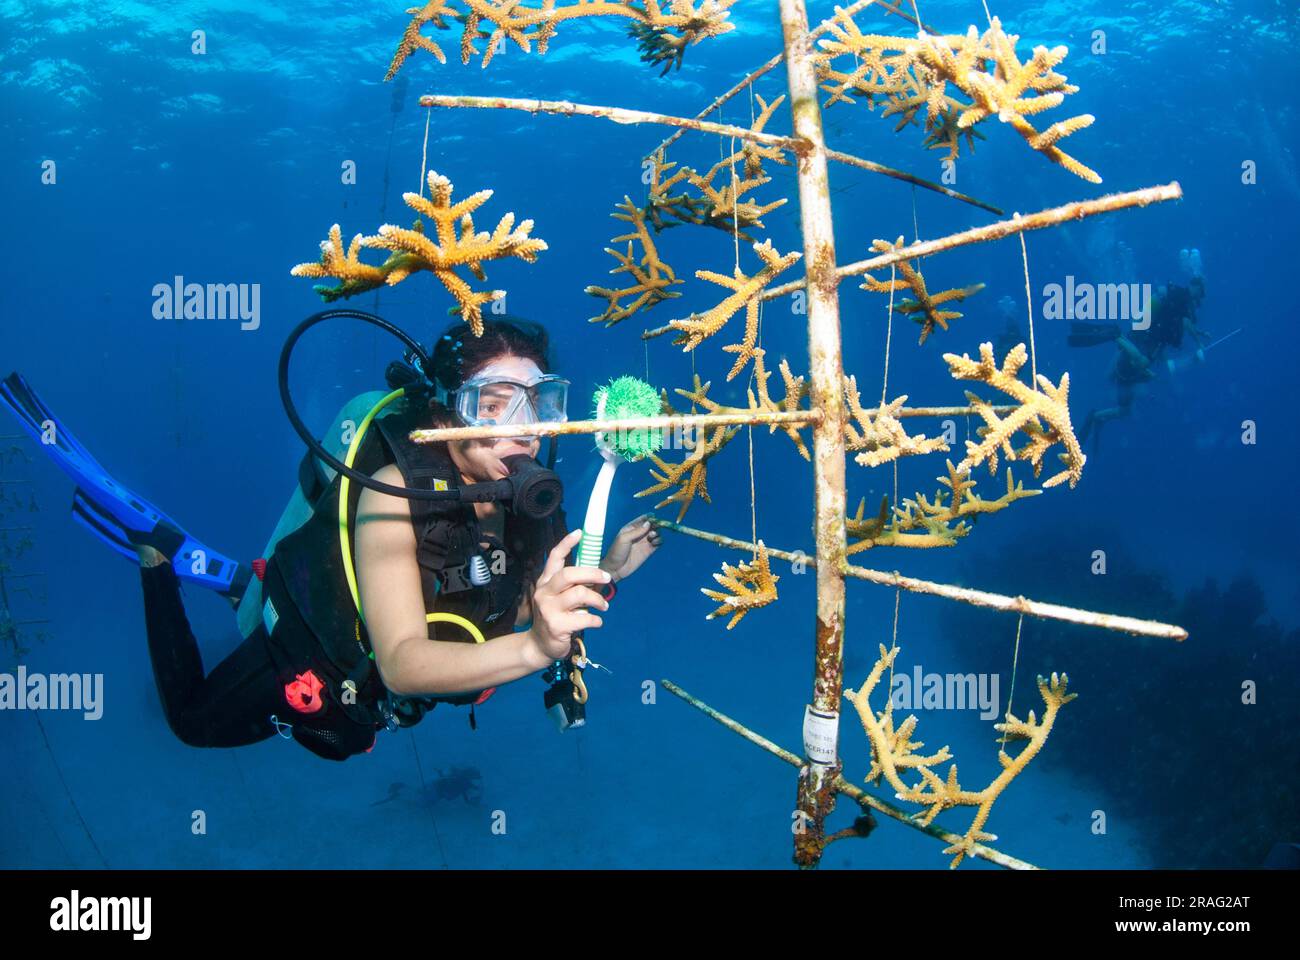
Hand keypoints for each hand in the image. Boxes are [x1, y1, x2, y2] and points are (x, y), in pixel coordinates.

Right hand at [528, 529, 610, 662]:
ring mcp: (548, 609)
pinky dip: (596, 620)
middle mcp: (544, 592)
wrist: (539, 646)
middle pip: (569, 574)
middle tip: (607, 578)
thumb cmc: (554, 618)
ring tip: (604, 606)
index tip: (580, 533)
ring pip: (580, 594)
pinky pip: (585, 618)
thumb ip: (571, 586)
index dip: (567, 543)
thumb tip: (596, 574)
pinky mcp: (557, 626)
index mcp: (545, 582)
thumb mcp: (557, 598)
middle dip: (592, 573)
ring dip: (598, 600)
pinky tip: (596, 622)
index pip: (554, 557)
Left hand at [598, 513, 661, 582]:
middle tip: (653, 529)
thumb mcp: (624, 538)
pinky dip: (659, 540)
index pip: (643, 519)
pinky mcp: (649, 550)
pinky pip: (658, 542)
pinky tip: (654, 542)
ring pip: (656, 533)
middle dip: (656, 525)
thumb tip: (649, 523)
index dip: (650, 517)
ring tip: (651, 537)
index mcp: (631, 528)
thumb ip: (636, 531)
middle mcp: (639, 533)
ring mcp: (644, 542)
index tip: (653, 518)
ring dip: (657, 533)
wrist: (616, 569)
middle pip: (652, 525)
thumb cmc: (616, 552)